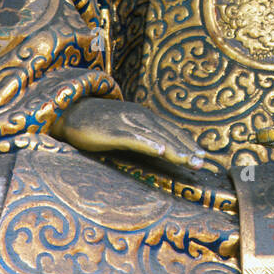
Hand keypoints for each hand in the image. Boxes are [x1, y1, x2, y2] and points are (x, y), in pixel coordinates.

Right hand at [47, 98, 206, 171]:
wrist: (71, 111)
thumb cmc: (98, 123)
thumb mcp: (125, 127)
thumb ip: (141, 136)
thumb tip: (159, 151)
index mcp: (144, 117)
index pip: (171, 130)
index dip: (187, 142)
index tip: (202, 155)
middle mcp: (139, 117)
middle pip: (168, 134)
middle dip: (186, 148)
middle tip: (202, 163)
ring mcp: (127, 122)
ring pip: (156, 136)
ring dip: (174, 149)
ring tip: (189, 160)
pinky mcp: (113, 130)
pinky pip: (134, 137)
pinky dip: (148, 142)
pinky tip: (159, 150)